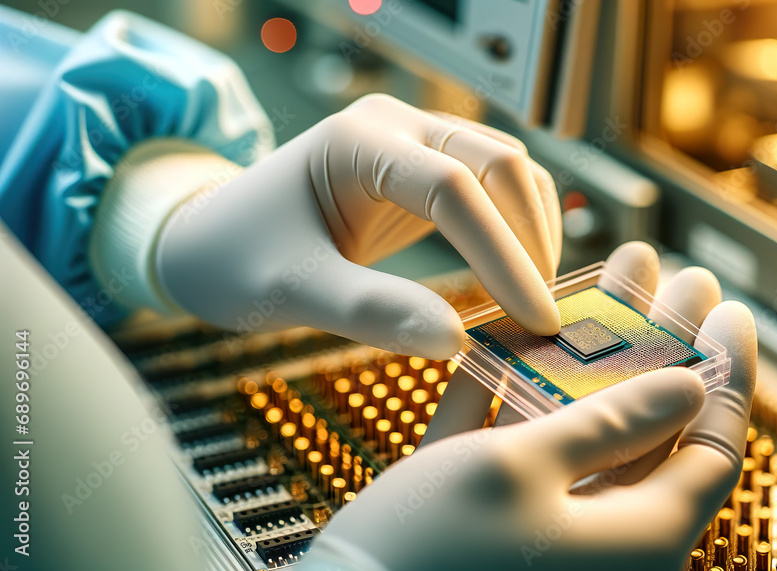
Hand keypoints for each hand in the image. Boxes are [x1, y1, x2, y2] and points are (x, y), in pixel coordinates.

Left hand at [155, 94, 560, 358]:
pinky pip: (493, 188)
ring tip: (532, 302)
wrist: (212, 238)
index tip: (532, 319)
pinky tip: (514, 277)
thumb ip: (369, 311)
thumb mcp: (290, 289)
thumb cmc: (237, 259)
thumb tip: (458, 343)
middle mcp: (394, 126)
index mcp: (356, 141)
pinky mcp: (425, 169)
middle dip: (529, 241)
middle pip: (498, 163)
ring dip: (531, 232)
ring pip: (508, 170)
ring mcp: (414, 141)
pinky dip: (516, 229)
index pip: (454, 187)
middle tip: (542, 319)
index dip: (503, 255)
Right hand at [299, 241, 757, 569]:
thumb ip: (609, 424)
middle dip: (661, 343)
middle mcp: (602, 539)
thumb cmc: (428, 553)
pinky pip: (525, 450)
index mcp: (638, 539)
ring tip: (609, 279)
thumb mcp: (524, 471)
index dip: (728, 373)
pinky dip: (526, 395)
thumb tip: (689, 388)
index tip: (729, 308)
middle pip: (652, 429)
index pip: (713, 448)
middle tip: (673, 276)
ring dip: (593, 355)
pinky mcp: (492, 522)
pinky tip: (522, 334)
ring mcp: (545, 529)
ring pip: (587, 430)